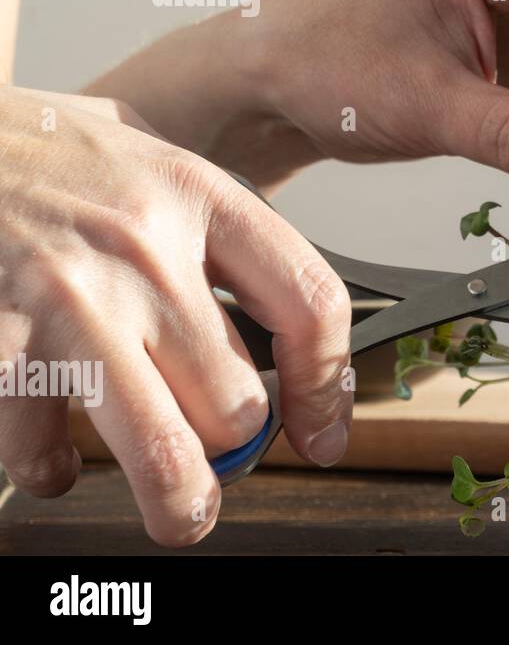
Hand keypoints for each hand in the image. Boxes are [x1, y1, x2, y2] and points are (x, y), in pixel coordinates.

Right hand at [0, 86, 352, 544]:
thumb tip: (274, 309)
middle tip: (223, 456)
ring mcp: (69, 300)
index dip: (326, 386)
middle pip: (238, 400)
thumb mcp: (146, 152)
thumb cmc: (34, 149)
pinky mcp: (1, 345)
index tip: (322, 429)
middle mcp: (143, 248)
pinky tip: (54, 459)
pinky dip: (51, 472)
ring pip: (166, 451)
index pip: (309, 302)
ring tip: (181, 509)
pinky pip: (45, 452)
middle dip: (234, 444)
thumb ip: (209, 222)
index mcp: (197, 194)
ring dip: (179, 497)